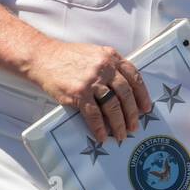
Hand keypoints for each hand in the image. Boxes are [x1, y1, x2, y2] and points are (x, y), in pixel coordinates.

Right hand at [24, 42, 151, 144]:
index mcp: (111, 57)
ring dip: (119, 124)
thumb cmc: (68, 57)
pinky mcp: (78, 93)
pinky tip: (102, 136)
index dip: (142, 95)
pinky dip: (100, 128)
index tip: (146, 108)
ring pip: (113, 106)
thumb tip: (124, 90)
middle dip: (132, 113)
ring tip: (121, 134)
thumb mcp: (94, 54)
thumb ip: (110, 66)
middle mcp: (104, 68)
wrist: (43, 57)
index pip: (134, 77)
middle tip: (135, 126)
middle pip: (126, 94)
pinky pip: (94, 115)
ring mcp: (92, 81)